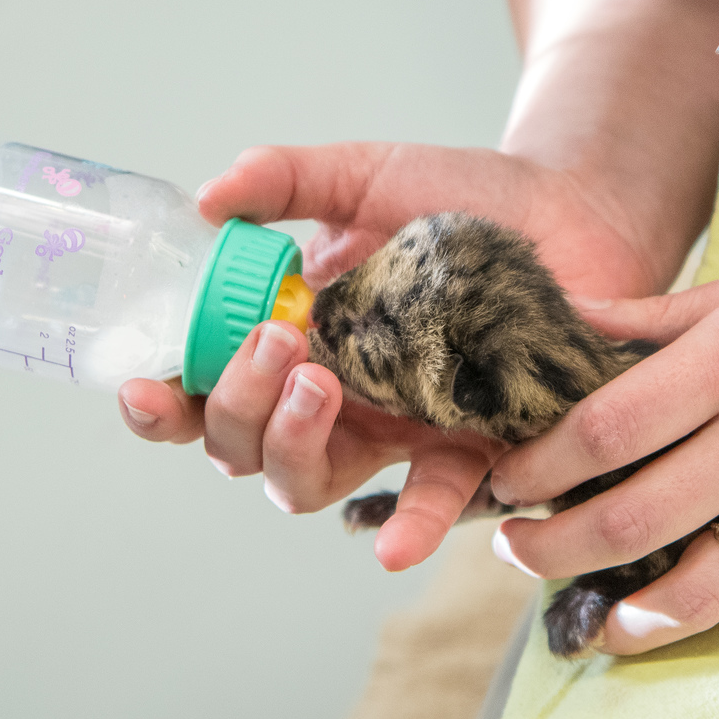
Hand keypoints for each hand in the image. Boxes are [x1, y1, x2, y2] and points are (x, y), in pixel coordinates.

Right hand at [117, 141, 668, 568]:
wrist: (574, 205)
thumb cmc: (466, 196)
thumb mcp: (365, 175)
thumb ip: (287, 180)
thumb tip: (209, 198)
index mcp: (292, 337)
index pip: (203, 390)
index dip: (162, 404)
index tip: (143, 385)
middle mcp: (331, 395)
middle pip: (242, 448)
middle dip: (234, 408)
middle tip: (275, 343)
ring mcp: (394, 427)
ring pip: (308, 482)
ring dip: (292, 447)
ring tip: (318, 383)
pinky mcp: (471, 443)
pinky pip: (433, 499)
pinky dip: (411, 526)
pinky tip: (393, 543)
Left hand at [483, 219, 718, 653]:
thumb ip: (664, 316)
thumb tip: (567, 322)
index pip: (601, 427)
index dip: (533, 463)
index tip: (502, 475)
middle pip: (622, 516)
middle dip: (545, 545)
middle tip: (512, 548)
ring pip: (687, 586)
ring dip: (613, 606)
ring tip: (580, 608)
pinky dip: (700, 612)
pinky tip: (665, 609)